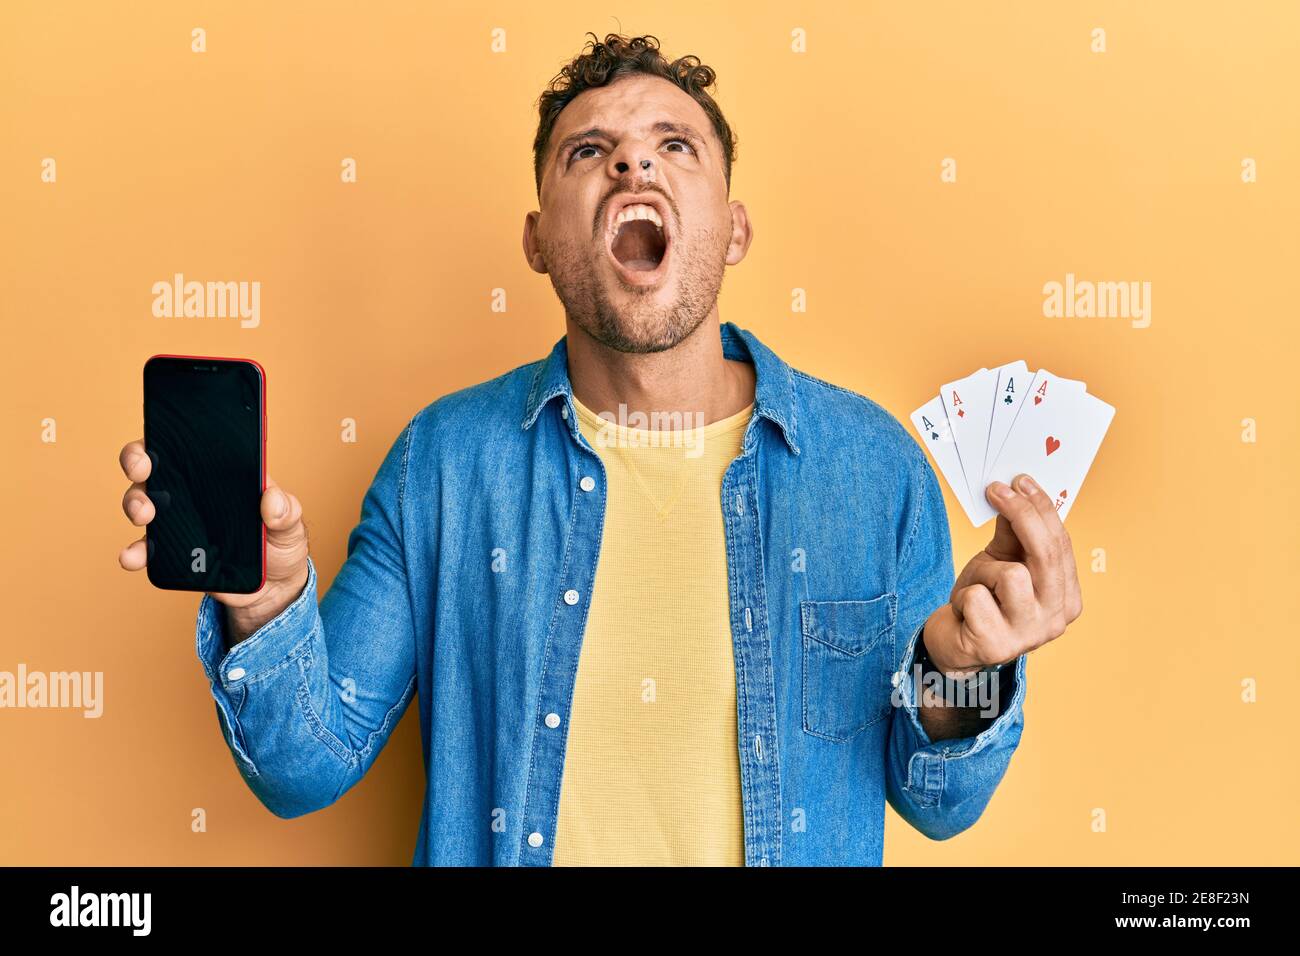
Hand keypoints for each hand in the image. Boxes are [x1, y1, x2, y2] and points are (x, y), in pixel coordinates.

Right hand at [116, 438, 309, 637]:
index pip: (188, 445)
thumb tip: (272, 498)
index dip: (166, 434)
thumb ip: (286, 510)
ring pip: (142, 501)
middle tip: (142, 470)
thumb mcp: (291, 523)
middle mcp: (192, 492)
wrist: (273, 588)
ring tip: (144, 515)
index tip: (158, 436)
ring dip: (134, 503)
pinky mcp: (171, 552)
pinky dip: (135, 551)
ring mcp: (178, 521)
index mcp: (221, 475)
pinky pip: (146, 548)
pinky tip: (133, 556)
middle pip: (154, 467)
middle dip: (138, 461)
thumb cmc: (280, 544)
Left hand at [922, 473, 1081, 674]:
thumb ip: (1012, 533)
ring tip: (977, 587)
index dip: (1041, 509)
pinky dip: (964, 598)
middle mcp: (1055, 619)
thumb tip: (1015, 490)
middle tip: (996, 489)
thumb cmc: (982, 602)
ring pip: (1011, 575)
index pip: (1061, 544)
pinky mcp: (995, 647)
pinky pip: (976, 597)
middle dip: (1021, 515)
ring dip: (984, 572)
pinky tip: (965, 613)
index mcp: (1066, 597)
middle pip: (1046, 554)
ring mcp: (1028, 636)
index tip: (1020, 480)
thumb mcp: (998, 562)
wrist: (955, 646)